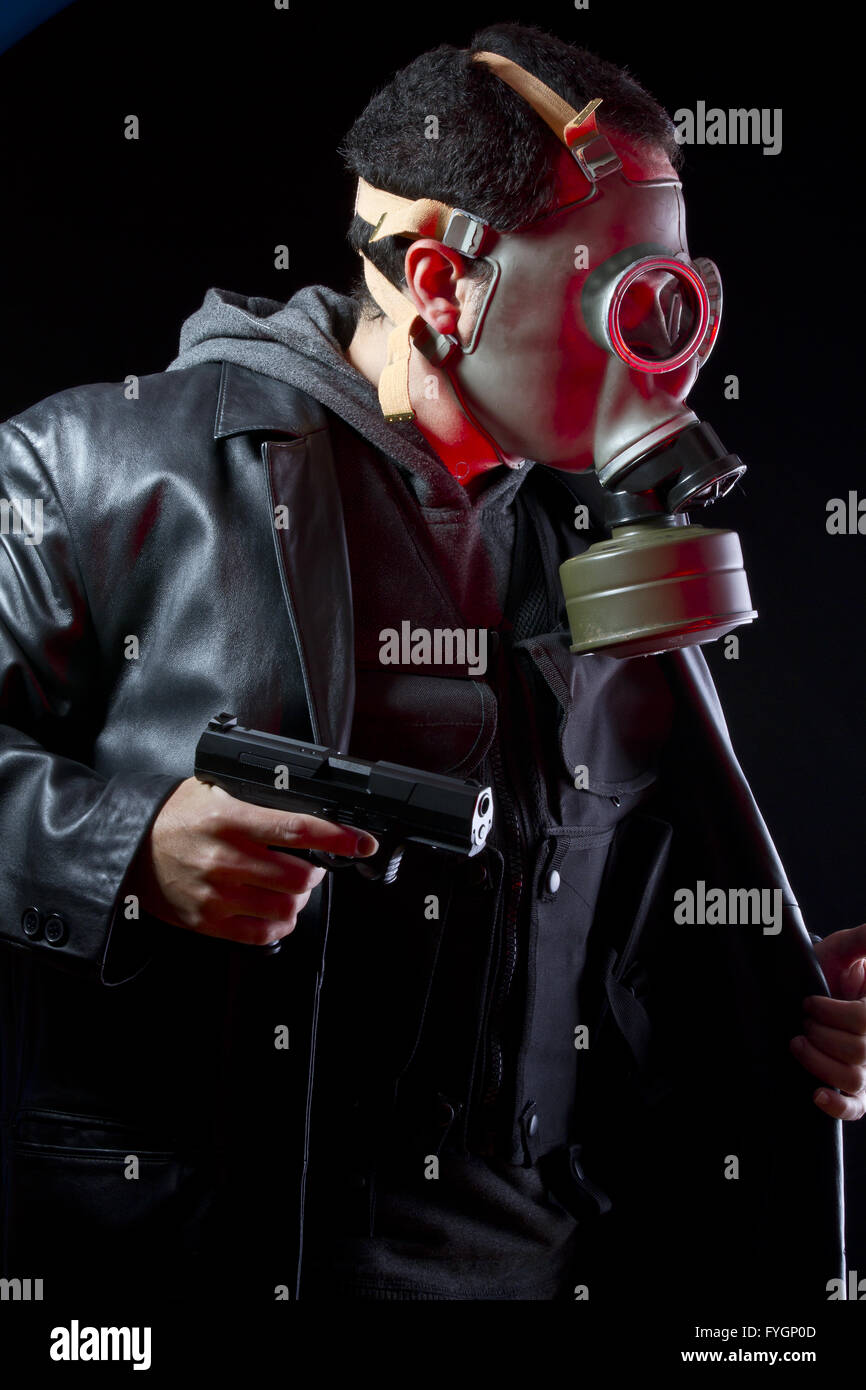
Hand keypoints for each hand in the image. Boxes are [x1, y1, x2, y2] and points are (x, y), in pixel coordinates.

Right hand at [125, 776, 377, 945]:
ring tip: (290, 888)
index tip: (360, 841)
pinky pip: (262, 933)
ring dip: (298, 899)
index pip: (296, 827)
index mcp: (228, 817)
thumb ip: (257, 801)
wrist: (128, 848)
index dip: (337, 836)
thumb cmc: (174, 817)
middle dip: (315, 872)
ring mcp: (216, 893)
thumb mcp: (214, 792)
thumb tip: (307, 809)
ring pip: (286, 907)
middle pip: (299, 875)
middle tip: (310, 865)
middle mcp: (224, 857)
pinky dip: (280, 925)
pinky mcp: (208, 921)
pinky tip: (276, 912)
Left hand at [789, 924, 865, 1119]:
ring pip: (851, 1078)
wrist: (813, 992)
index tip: (809, 1002)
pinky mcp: (858, 1092)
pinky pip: (856, 1109)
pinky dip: (836, 1106)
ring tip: (797, 1043)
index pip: (863, 1021)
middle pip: (857, 1050)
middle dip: (820, 1033)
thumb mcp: (845, 950)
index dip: (831, 1013)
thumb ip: (863, 939)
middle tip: (802, 1020)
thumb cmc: (831, 969)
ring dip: (817, 1061)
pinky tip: (817, 1094)